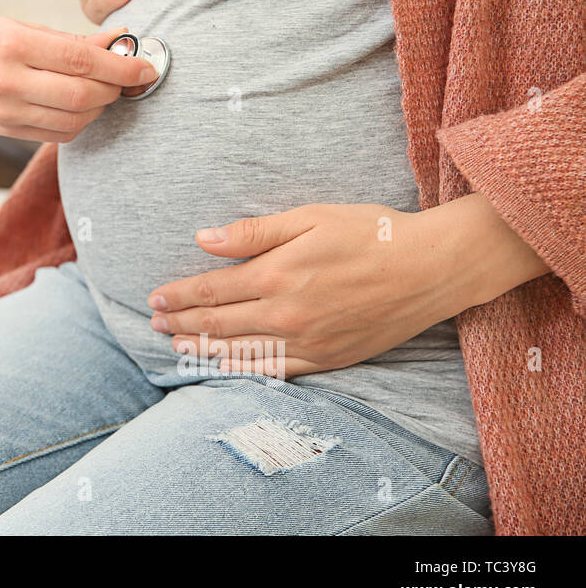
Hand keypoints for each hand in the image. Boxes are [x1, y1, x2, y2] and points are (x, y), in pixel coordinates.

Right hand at [0, 19, 156, 141]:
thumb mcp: (19, 26)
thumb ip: (67, 40)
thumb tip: (115, 42)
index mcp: (13, 44)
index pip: (79, 59)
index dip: (118, 65)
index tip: (143, 65)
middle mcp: (8, 81)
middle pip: (81, 95)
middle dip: (115, 89)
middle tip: (128, 79)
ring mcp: (6, 112)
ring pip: (73, 120)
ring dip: (100, 108)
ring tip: (105, 92)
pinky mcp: (7, 132)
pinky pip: (57, 135)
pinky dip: (80, 123)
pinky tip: (81, 108)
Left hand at [146, 195, 549, 377]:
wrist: (432, 268)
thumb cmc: (371, 233)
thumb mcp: (309, 217)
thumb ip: (254, 233)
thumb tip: (203, 238)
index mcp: (278, 275)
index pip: (212, 289)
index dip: (179, 295)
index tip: (155, 298)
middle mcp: (287, 314)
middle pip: (219, 322)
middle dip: (182, 323)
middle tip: (155, 324)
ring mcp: (308, 341)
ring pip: (241, 350)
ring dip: (203, 348)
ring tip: (176, 345)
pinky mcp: (329, 358)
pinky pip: (276, 370)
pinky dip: (244, 369)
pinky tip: (224, 366)